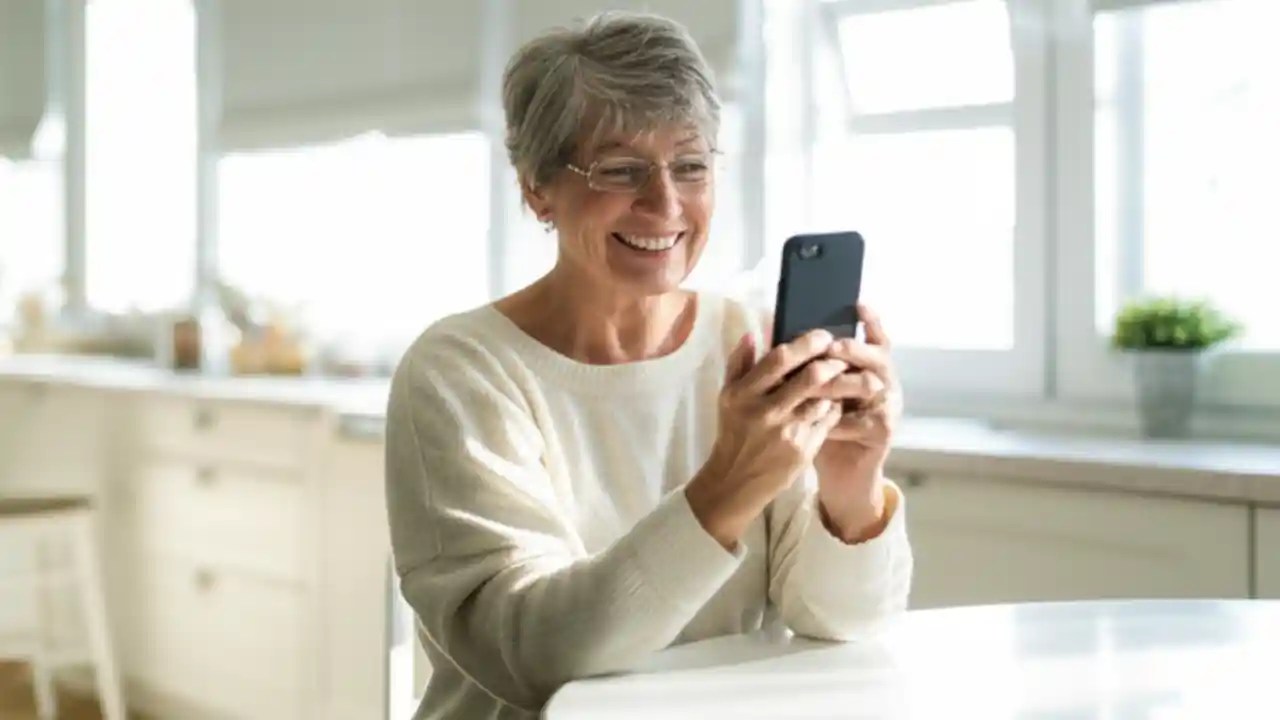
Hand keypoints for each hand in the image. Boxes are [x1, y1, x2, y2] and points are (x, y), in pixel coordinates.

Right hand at [686, 329, 846, 548]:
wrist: (737, 479)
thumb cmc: (734, 431)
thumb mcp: (727, 396)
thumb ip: (739, 363)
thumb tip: (752, 334)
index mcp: (744, 393)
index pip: (780, 359)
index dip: (806, 343)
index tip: (822, 335)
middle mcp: (766, 411)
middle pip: (811, 377)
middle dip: (832, 361)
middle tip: (841, 354)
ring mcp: (788, 432)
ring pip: (825, 398)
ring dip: (837, 384)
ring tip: (842, 375)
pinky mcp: (804, 449)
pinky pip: (829, 420)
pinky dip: (835, 406)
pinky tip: (834, 401)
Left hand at [813, 303, 902, 541]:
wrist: (841, 469)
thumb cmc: (822, 422)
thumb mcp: (809, 390)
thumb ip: (801, 362)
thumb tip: (776, 327)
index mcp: (868, 366)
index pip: (876, 336)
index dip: (871, 320)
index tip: (858, 303)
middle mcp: (884, 381)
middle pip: (879, 356)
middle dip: (855, 350)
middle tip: (833, 347)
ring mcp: (888, 406)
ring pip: (872, 387)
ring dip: (844, 384)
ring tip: (819, 386)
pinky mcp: (882, 433)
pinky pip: (861, 423)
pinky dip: (840, 422)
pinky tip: (821, 424)